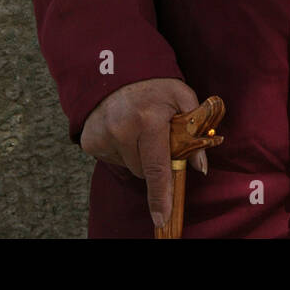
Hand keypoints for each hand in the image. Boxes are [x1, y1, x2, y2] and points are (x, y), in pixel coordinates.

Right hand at [80, 77, 208, 229]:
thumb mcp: (182, 98)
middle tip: (157, 137)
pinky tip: (122, 130)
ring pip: (129, 167)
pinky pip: (113, 161)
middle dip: (154, 161)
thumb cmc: (154, 85)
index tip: (162, 217)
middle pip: (144, 171)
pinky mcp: (89, 142)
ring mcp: (102, 137)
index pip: (157, 168)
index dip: (161, 196)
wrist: (115, 71)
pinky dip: (121, 151)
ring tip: (138, 129)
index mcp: (148, 120)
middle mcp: (121, 131)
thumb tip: (200, 166)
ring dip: (137, 156)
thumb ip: (194, 129)